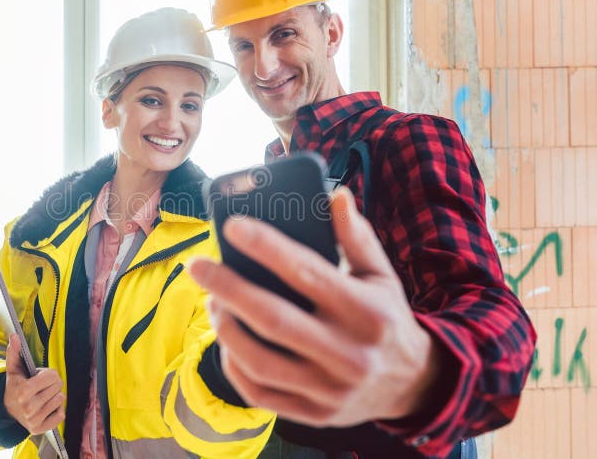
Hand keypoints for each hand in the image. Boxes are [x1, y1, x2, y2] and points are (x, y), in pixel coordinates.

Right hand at [3, 333, 65, 433]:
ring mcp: (34, 420)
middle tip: (42, 386)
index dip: (49, 373)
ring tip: (42, 395)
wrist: (7, 409)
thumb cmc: (15, 386)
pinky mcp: (40, 429)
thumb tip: (14, 336)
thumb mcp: (13, 369)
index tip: (40, 375)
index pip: (52, 376)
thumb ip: (14, 352)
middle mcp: (28, 407)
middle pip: (58, 387)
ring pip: (60, 400)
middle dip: (52, 383)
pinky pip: (61, 415)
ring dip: (54, 395)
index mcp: (23, 391)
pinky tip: (46, 407)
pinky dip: (56, 410)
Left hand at [188, 186, 440, 426]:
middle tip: (197, 265)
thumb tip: (336, 195)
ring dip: (225, 327)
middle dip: (227, 288)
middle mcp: (349, 353)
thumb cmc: (386, 318)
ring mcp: (330, 389)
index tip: (232, 226)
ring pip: (260, 360)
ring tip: (212, 300)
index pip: (308, 273)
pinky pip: (260, 393)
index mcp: (367, 311)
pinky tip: (226, 339)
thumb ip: (357, 237)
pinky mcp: (314, 414)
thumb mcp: (381, 275)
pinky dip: (233, 366)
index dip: (266, 247)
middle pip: (273, 319)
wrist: (412, 385)